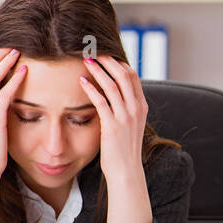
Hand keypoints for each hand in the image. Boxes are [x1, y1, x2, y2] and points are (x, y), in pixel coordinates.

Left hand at [78, 54, 147, 183]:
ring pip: (112, 85)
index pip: (133, 76)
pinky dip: (91, 89)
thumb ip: (125, 108)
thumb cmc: (123, 148)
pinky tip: (81, 81)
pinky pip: (101, 101)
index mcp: (141, 106)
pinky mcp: (113, 126)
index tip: (105, 55)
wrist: (126, 171)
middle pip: (124, 75)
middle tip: (94, 51)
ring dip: (98, 70)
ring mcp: (125, 117)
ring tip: (86, 60)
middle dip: (109, 60)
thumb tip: (112, 94)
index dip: (118, 62)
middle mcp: (136, 108)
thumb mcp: (130, 124)